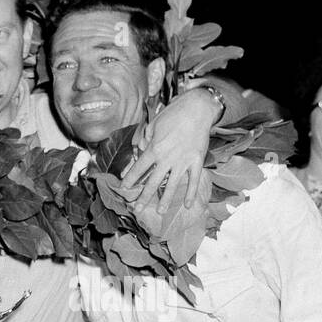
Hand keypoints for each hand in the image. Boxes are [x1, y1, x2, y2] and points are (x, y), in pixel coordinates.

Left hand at [121, 88, 214, 212]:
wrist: (197, 109)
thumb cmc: (174, 113)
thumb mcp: (155, 124)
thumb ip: (146, 138)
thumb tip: (142, 149)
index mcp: (154, 148)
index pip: (139, 168)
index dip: (130, 179)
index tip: (124, 189)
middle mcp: (167, 159)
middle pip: (152, 182)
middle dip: (143, 197)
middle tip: (137, 209)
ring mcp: (182, 162)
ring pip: (171, 185)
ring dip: (165, 200)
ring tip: (160, 212)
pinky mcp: (196, 162)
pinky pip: (193, 180)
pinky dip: (191, 193)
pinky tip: (187, 205)